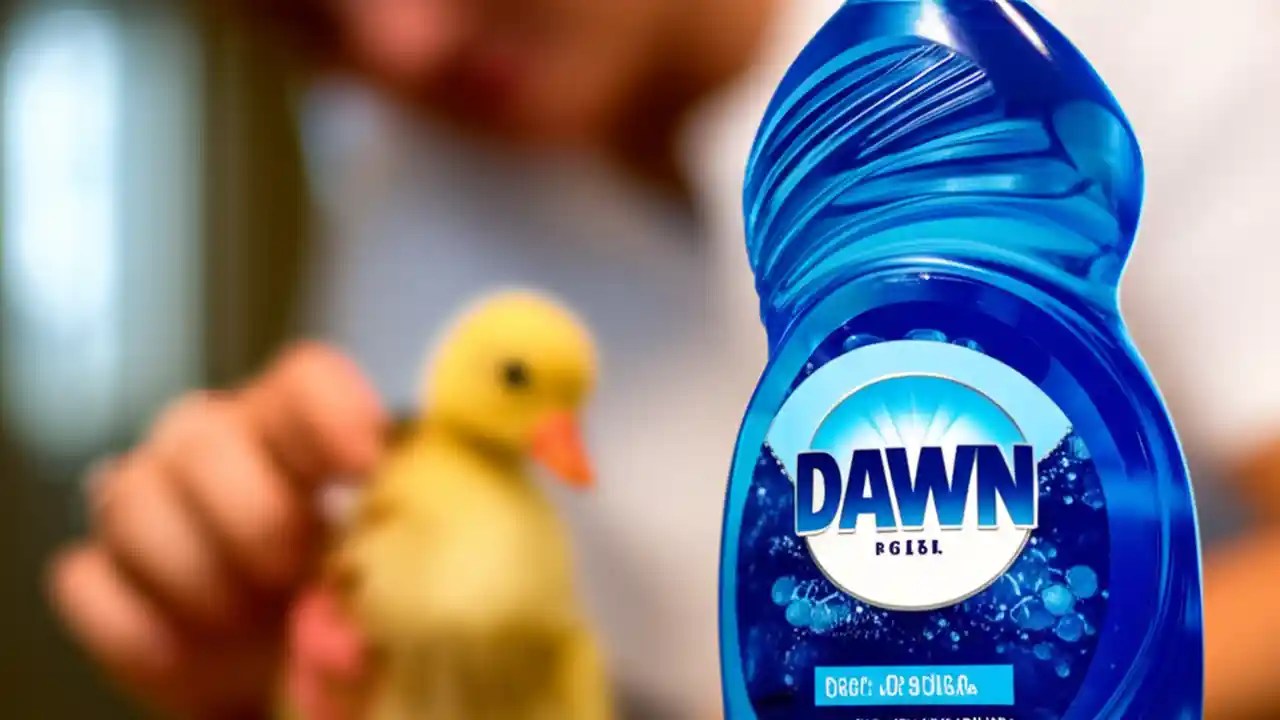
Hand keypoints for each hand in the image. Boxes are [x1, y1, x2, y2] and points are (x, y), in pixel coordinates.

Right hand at [48, 343, 386, 717]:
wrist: (283, 669)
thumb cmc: (343, 591)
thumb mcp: (384, 564)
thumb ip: (389, 547)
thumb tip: (384, 581)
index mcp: (295, 423)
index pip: (303, 379)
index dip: (333, 413)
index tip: (365, 468)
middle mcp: (209, 443)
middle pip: (207, 437)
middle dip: (255, 514)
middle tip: (296, 570)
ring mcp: (142, 501)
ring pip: (132, 500)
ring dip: (197, 574)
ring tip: (248, 619)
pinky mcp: (98, 575)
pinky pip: (89, 582)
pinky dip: (141, 630)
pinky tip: (189, 657)